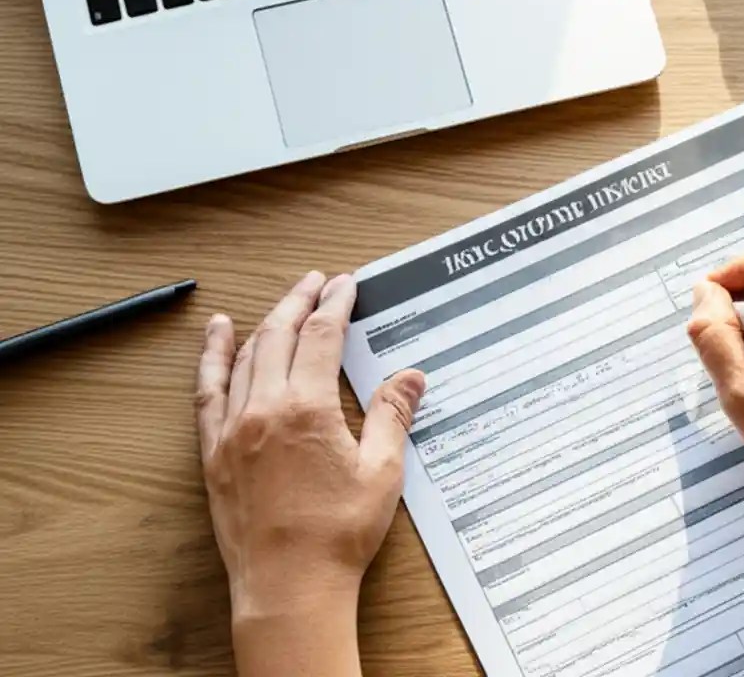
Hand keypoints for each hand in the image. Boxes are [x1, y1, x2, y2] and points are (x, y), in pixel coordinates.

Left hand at [195, 271, 425, 620]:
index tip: (346, 286)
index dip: (336, 305)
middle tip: (319, 282)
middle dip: (301, 302)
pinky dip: (214, 357)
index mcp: (308, 410)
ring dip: (266, 321)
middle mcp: (265, 410)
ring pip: (246, 356)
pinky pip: (209, 391)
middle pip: (280, 336)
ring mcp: (234, 430)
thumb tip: (410, 377)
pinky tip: (219, 335)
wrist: (290, 585)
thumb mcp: (382, 472)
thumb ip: (393, 416)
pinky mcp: (215, 452)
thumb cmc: (338, 535)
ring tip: (284, 300)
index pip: (322, 338)